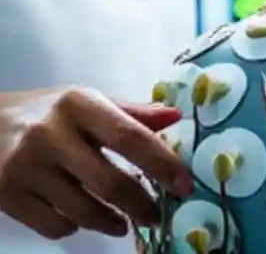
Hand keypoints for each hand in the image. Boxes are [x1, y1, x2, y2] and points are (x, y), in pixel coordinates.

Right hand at [0, 87, 194, 240]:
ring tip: (124, 221)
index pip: (129, 137)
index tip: (184, 185)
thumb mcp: (87, 102)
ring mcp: (26, 168)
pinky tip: (83, 218)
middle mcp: (50, 135)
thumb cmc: (47, 113)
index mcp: (78, 104)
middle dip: (141, 205)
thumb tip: (175, 117)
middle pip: (109, 182)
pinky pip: (55, 225)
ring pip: (83, 211)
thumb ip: (130, 112)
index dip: (162, 164)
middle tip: (156, 215)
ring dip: (112, 222)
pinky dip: (76, 227)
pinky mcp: (7, 196)